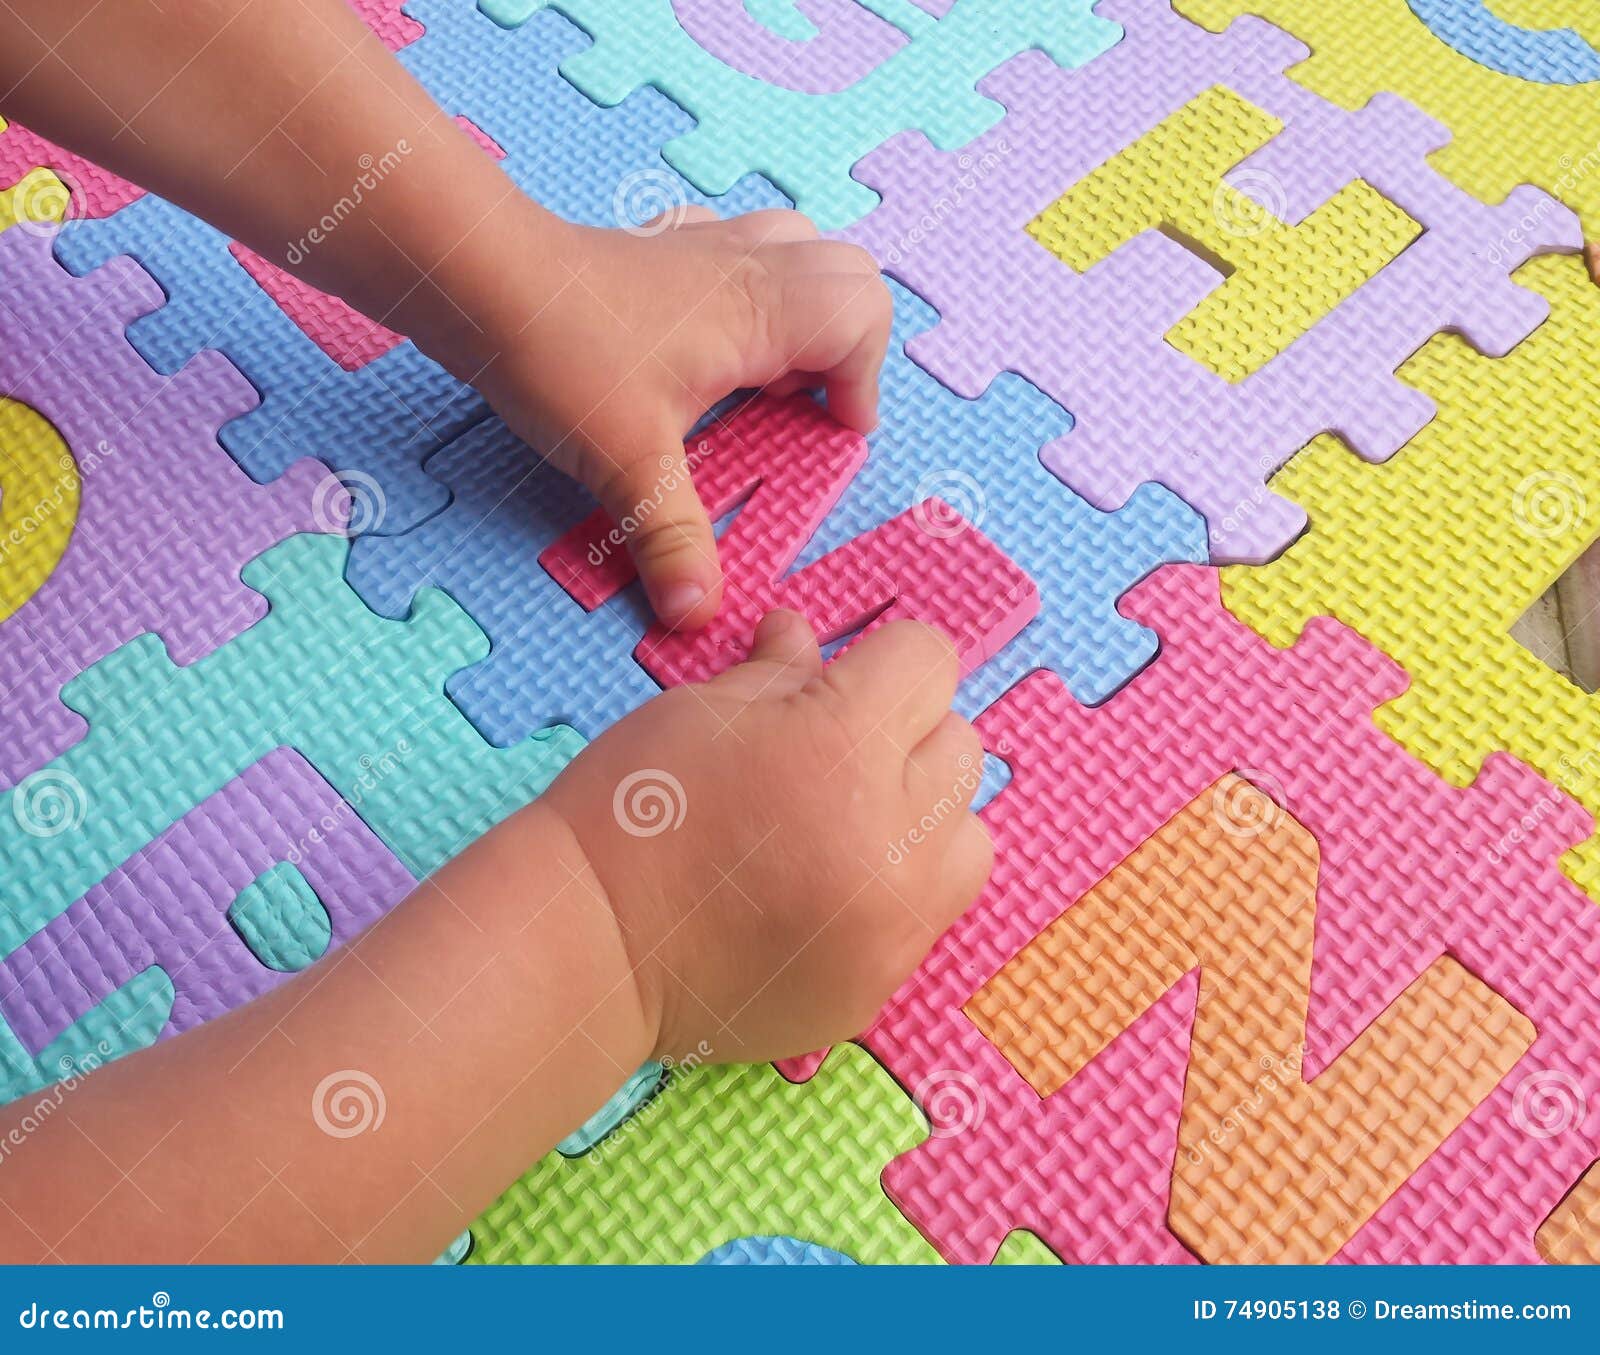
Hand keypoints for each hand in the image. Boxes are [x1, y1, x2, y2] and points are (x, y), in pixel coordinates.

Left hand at [476, 209, 891, 629]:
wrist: (478, 277)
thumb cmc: (560, 354)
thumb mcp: (625, 461)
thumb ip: (670, 538)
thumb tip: (698, 613)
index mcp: (759, 311)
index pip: (861, 318)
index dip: (865, 381)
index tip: (831, 432)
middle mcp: (745, 267)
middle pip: (848, 274)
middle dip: (849, 342)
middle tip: (808, 404)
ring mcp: (704, 246)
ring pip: (800, 248)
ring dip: (806, 305)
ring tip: (770, 369)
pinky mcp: (663, 246)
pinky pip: (739, 246)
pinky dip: (749, 282)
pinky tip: (714, 327)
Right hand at [542, 610, 992, 1063]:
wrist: (590, 950)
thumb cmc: (630, 812)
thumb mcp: (699, 712)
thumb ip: (778, 673)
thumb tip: (806, 637)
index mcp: (844, 742)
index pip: (928, 661)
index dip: (883, 664)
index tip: (844, 686)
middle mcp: (893, 833)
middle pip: (960, 746)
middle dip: (905, 737)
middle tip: (831, 760)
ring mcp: (895, 918)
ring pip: (967, 835)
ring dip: (921, 819)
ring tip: (844, 830)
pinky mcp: (884, 980)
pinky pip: (932, 913)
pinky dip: (896, 892)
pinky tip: (824, 893)